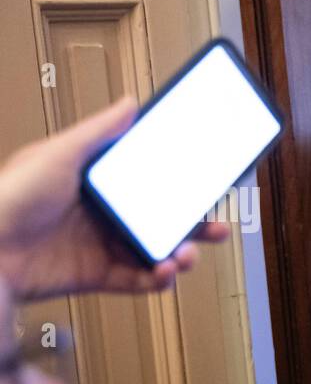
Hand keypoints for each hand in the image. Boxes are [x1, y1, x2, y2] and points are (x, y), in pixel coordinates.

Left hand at [0, 97, 228, 301]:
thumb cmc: (9, 196)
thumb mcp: (58, 153)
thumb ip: (99, 131)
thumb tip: (130, 104)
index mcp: (97, 182)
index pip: (148, 180)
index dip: (179, 182)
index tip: (205, 181)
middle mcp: (103, 214)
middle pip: (161, 219)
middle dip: (194, 225)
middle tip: (216, 225)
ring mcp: (102, 246)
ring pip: (156, 251)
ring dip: (181, 254)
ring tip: (187, 255)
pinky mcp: (98, 275)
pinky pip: (139, 280)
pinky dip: (158, 280)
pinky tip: (165, 272)